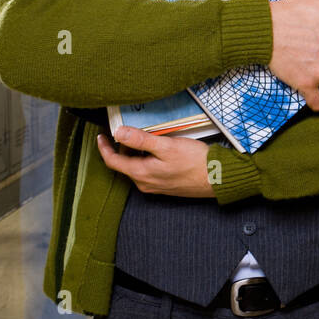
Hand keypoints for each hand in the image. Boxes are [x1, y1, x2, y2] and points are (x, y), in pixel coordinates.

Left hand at [97, 127, 214, 196]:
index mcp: (141, 173)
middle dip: (121, 148)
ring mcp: (155, 186)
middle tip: (126, 131)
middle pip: (124, 165)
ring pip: (137, 168)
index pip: (113, 161)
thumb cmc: (195, 162)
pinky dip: (146, 159)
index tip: (101, 136)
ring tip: (144, 137)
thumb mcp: (166, 146)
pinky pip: (148, 171)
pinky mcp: (165, 186)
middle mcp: (145, 183)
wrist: (217, 179)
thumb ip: (141, 140)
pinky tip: (158, 150)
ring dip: (135, 153)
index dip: (104, 148)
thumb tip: (118, 132)